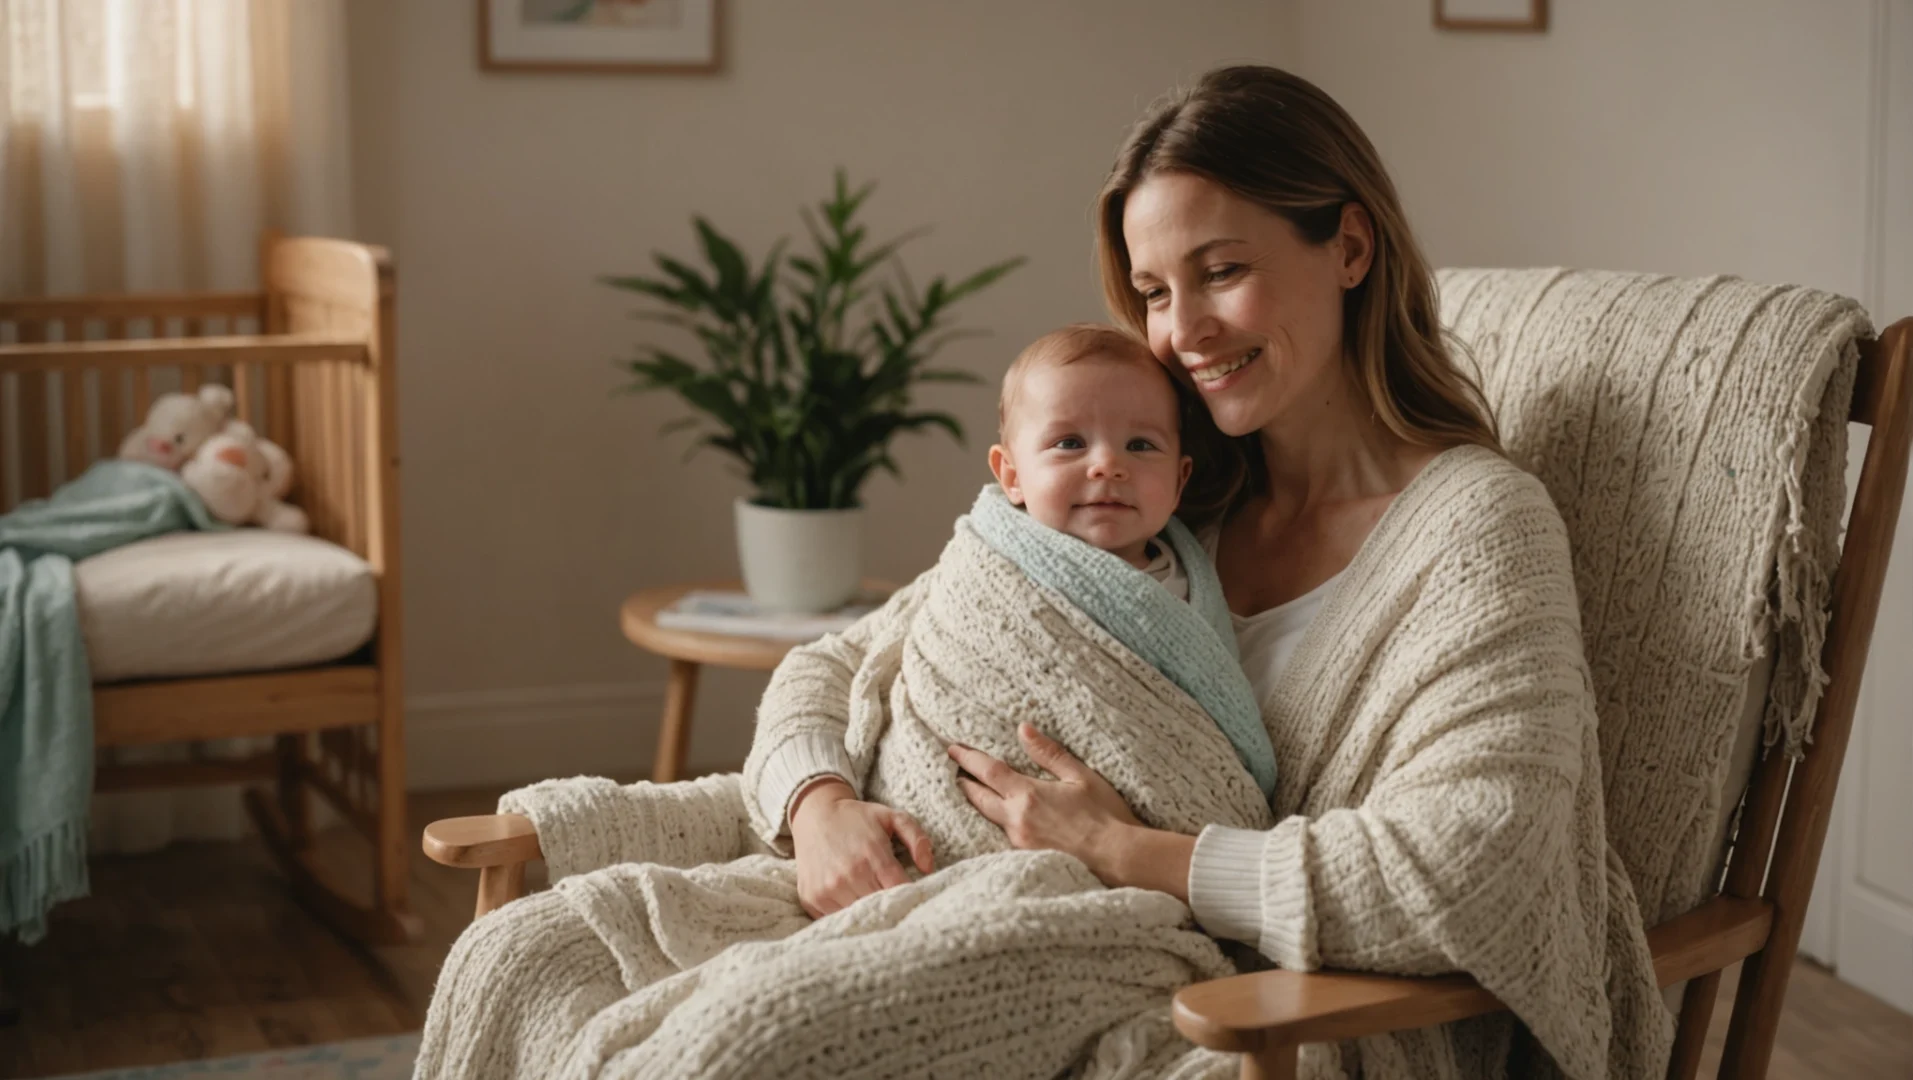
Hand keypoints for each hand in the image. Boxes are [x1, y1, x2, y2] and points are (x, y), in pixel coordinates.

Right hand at [788, 779, 934, 917]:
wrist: (815, 814)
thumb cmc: (858, 818)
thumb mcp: (892, 817)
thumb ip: (917, 837)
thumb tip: (928, 868)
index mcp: (873, 856)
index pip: (900, 891)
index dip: (910, 896)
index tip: (914, 896)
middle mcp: (849, 875)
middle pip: (881, 908)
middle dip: (891, 906)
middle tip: (895, 902)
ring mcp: (828, 888)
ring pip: (859, 916)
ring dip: (868, 913)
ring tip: (873, 902)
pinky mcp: (812, 898)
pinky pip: (835, 918)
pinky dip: (846, 914)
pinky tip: (851, 901)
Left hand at [949, 722, 1144, 880]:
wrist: (1116, 857)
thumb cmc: (1104, 815)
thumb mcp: (1080, 776)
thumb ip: (1049, 753)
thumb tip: (1023, 729)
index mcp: (1028, 794)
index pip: (987, 772)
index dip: (967, 759)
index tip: (952, 749)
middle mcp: (1016, 819)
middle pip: (978, 797)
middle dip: (965, 782)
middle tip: (954, 771)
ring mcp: (1019, 842)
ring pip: (989, 818)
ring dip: (978, 803)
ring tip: (973, 791)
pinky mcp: (1025, 858)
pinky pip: (1002, 836)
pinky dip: (996, 823)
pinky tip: (1000, 820)